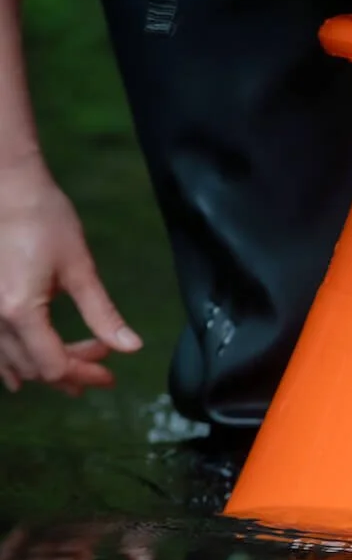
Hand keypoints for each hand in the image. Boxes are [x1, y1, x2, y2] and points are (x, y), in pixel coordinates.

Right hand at [0, 159, 140, 394]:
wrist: (4, 186)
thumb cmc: (42, 218)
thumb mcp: (80, 269)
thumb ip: (102, 314)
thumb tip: (131, 347)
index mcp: (20, 312)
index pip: (53, 365)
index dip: (84, 373)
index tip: (110, 372)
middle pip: (33, 367)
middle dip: (71, 370)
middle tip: (102, 362)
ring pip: (9, 361)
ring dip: (43, 367)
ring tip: (74, 368)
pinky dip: (12, 360)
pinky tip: (24, 367)